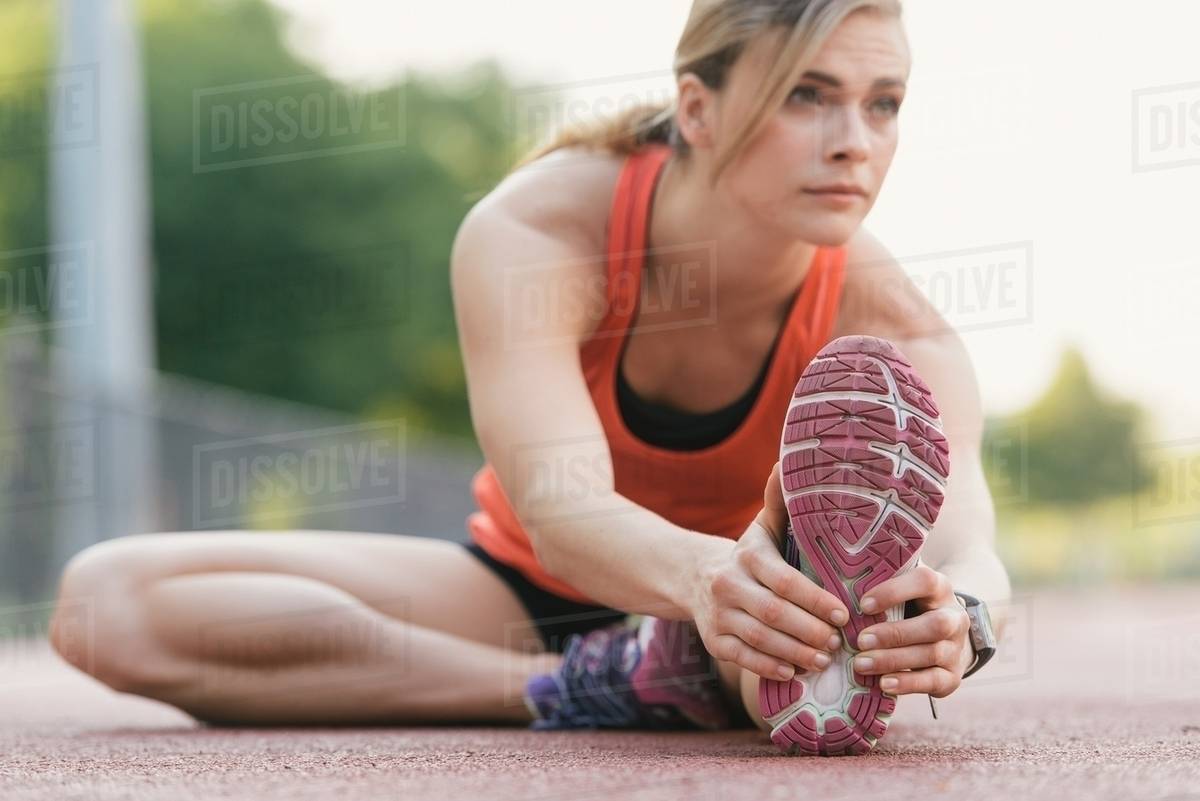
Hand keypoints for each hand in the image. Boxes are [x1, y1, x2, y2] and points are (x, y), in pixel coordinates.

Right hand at [689, 461, 849, 680]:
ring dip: (795, 652)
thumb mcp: (763, 526)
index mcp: (746, 556)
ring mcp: (717, 615)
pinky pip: (742, 658)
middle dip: (810, 631)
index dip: (815, 600)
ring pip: (759, 639)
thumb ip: (780, 501)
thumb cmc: (748, 553)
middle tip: (840, 641)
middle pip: (773, 614)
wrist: (695, 576)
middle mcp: (727, 585)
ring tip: (825, 659)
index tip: (844, 613)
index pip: (784, 581)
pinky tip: (794, 672)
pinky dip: (769, 667)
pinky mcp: (713, 641)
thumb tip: (788, 463)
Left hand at [850, 564, 972, 697]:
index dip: (894, 592)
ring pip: (930, 653)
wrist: (943, 639)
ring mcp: (956, 648)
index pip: (925, 581)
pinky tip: (883, 683)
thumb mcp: (901, 593)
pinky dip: (907, 683)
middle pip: (935, 624)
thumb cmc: (909, 609)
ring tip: (861, 664)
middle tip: (860, 641)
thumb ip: (880, 588)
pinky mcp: (952, 676)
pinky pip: (933, 681)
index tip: (863, 604)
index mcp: (940, 589)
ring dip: (892, 660)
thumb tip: (840, 591)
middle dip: (895, 633)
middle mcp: (954, 617)